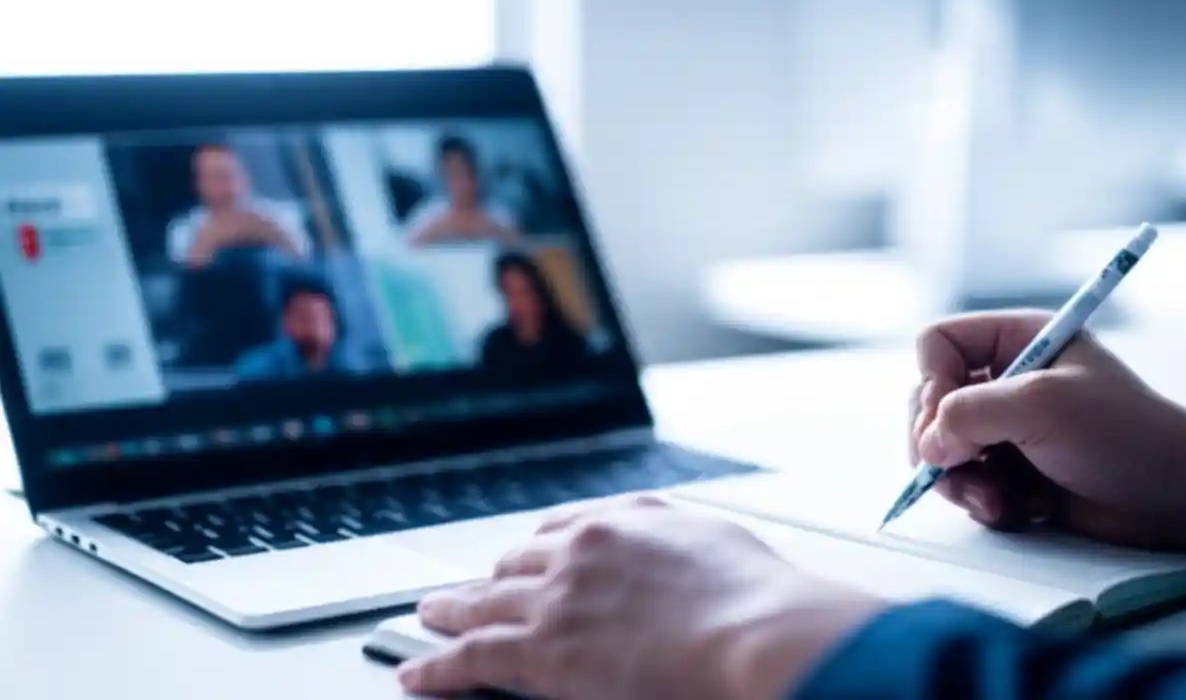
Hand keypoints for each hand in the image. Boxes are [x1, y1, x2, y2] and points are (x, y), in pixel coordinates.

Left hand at [398, 497, 884, 699]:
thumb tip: (683, 559)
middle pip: (518, 561)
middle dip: (494, 577)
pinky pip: (471, 654)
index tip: (526, 555)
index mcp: (629, 519)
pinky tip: (420, 670)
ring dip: (452, 610)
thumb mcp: (721, 546)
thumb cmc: (761, 601)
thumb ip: (683, 545)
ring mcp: (559, 596)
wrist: (757, 633)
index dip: (537, 547)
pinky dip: (439, 664)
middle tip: (474, 590)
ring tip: (430, 617)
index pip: (563, 528)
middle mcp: (584, 548)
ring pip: (485, 601)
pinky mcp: (542, 648)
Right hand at [910, 311, 1185, 549]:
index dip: (931, 382)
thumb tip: (926, 446)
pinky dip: (986, 502)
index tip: (946, 421)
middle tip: (960, 469)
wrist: (1179, 498)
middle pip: (927, 401)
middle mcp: (1007, 380)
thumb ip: (966, 414)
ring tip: (998, 501)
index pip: (937, 345)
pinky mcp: (1015, 473)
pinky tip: (1023, 510)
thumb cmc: (1122, 436)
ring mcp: (1009, 429)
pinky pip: (968, 485)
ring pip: (942, 451)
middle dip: (938, 444)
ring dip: (962, 482)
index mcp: (1016, 340)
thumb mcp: (1039, 405)